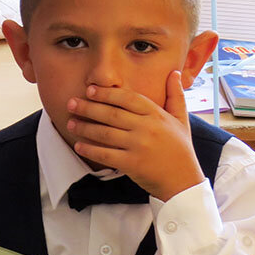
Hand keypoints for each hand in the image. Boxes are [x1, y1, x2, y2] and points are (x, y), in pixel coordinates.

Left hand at [65, 71, 204, 200]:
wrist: (184, 181)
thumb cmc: (180, 149)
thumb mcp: (181, 120)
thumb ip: (176, 95)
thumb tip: (174, 73)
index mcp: (157, 115)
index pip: (128, 98)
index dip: (107, 93)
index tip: (89, 90)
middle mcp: (147, 128)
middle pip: (112, 114)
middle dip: (88, 107)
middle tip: (71, 103)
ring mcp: (139, 146)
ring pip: (105, 133)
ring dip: (84, 127)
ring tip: (70, 123)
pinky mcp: (132, 164)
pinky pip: (105, 154)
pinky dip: (89, 150)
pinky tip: (78, 145)